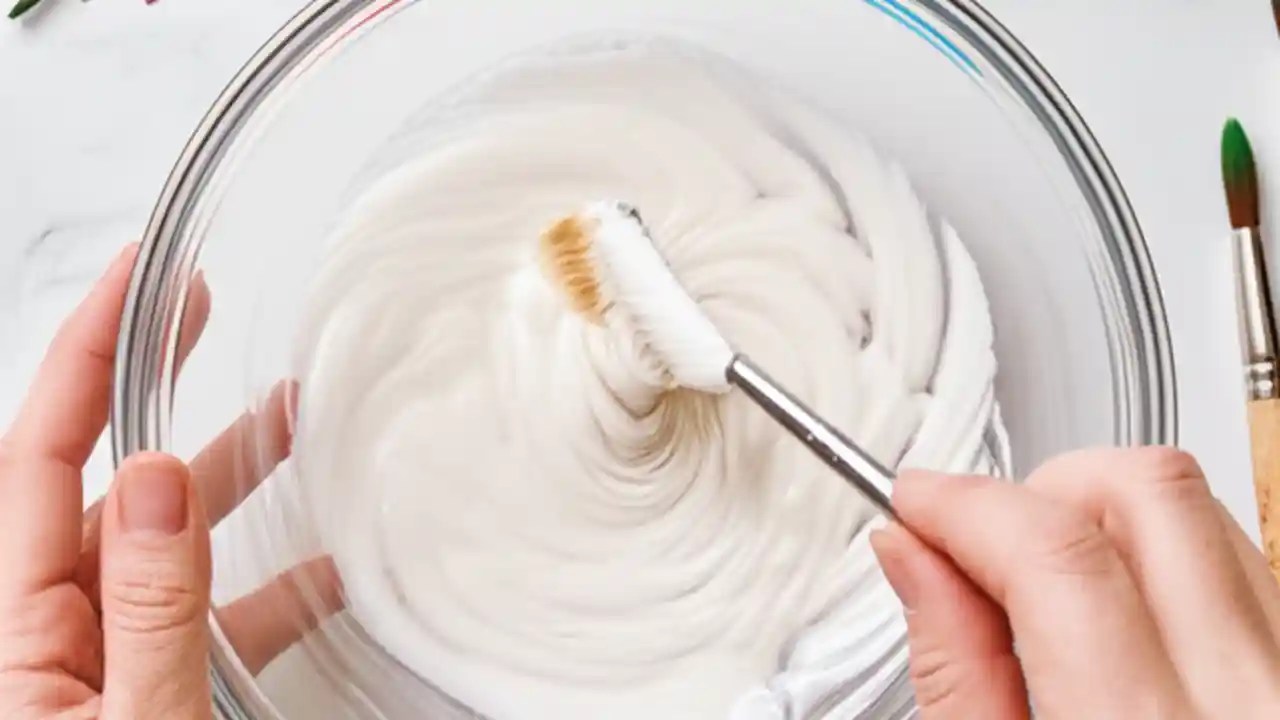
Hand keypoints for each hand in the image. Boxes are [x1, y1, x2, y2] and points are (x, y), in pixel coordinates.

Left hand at [0, 245, 342, 719]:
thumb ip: (153, 610)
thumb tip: (157, 482)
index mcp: (15, 635)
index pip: (38, 460)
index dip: (85, 356)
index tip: (134, 278)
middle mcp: (48, 633)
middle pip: (98, 478)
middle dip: (145, 379)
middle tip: (193, 304)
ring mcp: (103, 661)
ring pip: (164, 540)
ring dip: (227, 475)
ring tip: (288, 416)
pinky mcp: (155, 691)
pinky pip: (210, 615)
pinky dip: (271, 584)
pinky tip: (330, 567)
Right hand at [873, 450, 1279, 718]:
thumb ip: (956, 678)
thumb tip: (912, 554)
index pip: (1058, 556)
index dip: (967, 505)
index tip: (916, 502)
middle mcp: (1256, 699)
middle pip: (1150, 492)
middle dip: (1042, 490)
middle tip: (982, 543)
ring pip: (1202, 510)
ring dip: (1106, 519)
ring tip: (1049, 588)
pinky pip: (1246, 561)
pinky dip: (1168, 557)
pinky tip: (1124, 616)